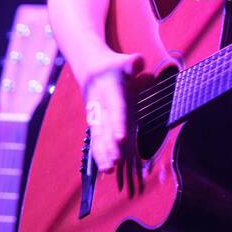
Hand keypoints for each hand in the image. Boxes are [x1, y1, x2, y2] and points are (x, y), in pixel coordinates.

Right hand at [82, 49, 144, 195]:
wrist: (89, 66)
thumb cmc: (114, 65)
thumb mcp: (125, 60)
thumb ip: (134, 64)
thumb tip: (142, 67)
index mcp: (109, 91)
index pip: (116, 109)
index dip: (118, 124)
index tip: (122, 139)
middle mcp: (101, 105)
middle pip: (105, 128)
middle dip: (109, 146)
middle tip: (115, 163)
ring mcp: (97, 115)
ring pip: (99, 137)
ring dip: (103, 154)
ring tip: (109, 170)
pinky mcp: (97, 122)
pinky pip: (97, 140)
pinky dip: (100, 154)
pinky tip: (106, 169)